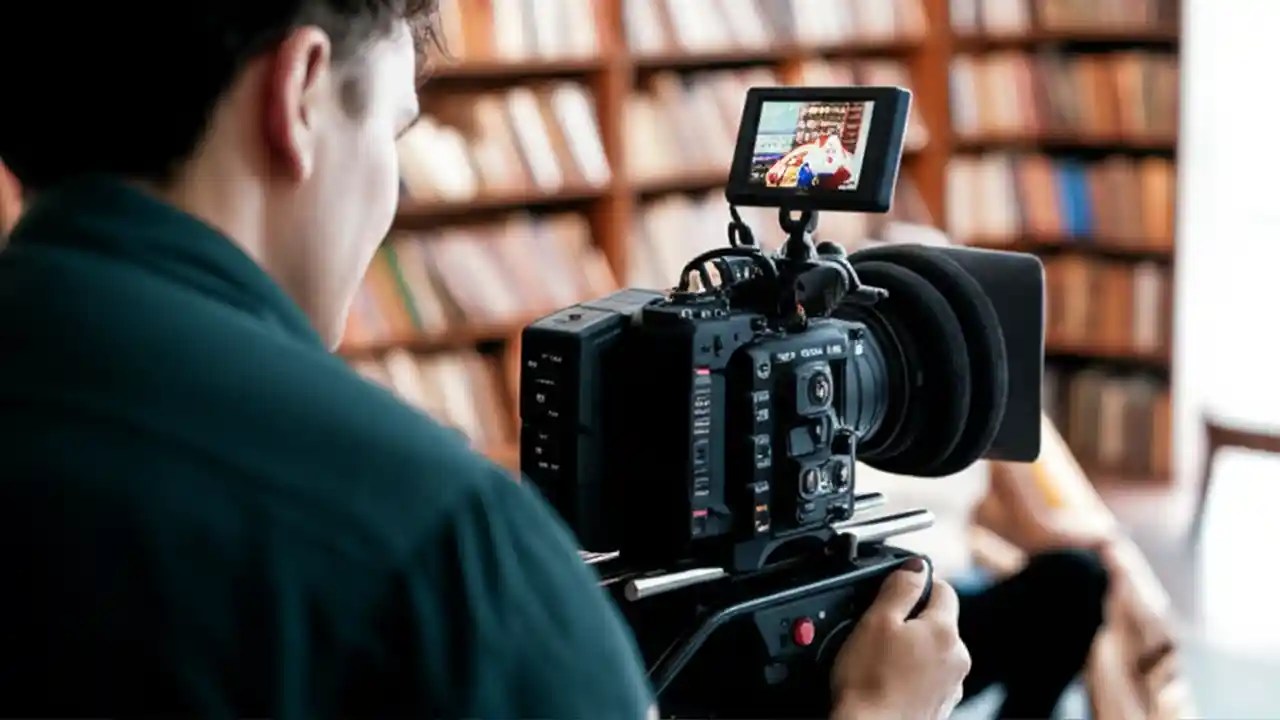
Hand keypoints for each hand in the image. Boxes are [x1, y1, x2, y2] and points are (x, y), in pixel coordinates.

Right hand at [829, 559, 970, 719]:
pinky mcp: (939, 706)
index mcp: (945, 632)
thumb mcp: (876, 620)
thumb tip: (916, 566)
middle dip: (911, 620)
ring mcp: (951, 685)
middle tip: (878, 630)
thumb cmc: (869, 684)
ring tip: (879, 659)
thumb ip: (900, 586)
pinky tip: (887, 680)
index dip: (915, 583)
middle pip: (938, 621)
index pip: (942, 587)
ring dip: (911, 649)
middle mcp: (957, 658)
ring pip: (932, 650)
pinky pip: (927, 677)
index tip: (893, 592)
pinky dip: (911, 675)